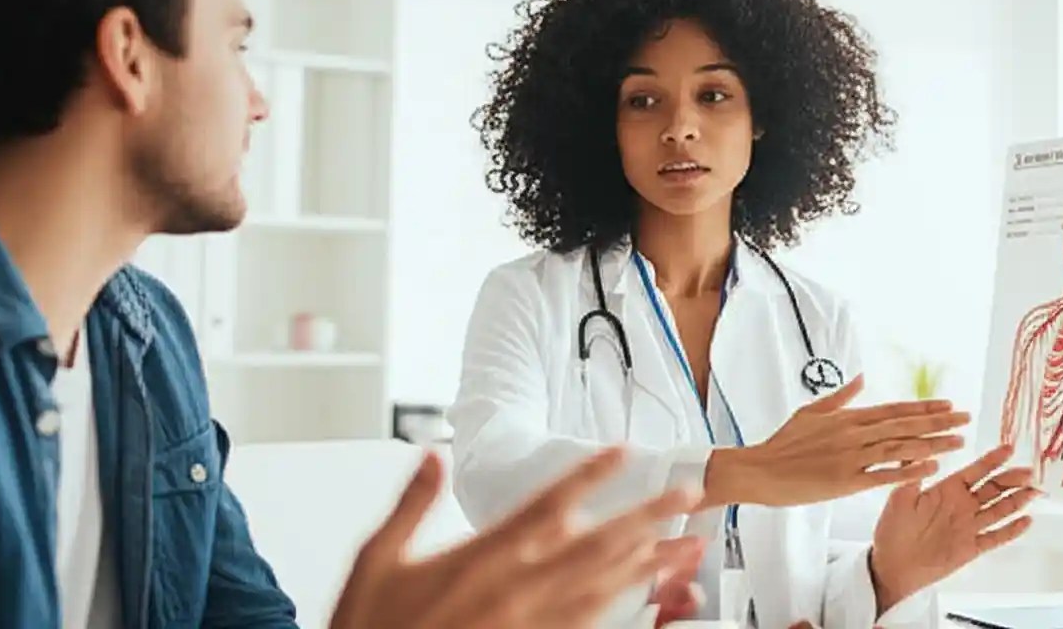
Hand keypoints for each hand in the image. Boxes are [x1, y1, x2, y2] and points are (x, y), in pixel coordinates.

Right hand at [329, 448, 702, 628]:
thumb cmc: (374, 628)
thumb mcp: (378, 558)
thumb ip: (411, 504)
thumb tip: (430, 455)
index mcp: (481, 557)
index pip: (546, 504)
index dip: (589, 475)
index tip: (624, 452)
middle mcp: (515, 588)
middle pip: (596, 543)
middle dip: (647, 516)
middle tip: (688, 495)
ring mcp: (530, 624)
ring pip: (605, 587)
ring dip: (652, 564)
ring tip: (689, 547)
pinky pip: (591, 627)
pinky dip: (627, 611)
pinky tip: (652, 600)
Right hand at [703, 374, 970, 507]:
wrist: (760, 470)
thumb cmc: (782, 443)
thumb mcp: (810, 412)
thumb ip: (840, 397)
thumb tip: (861, 378)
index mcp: (846, 417)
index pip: (893, 409)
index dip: (923, 407)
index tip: (948, 405)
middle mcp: (853, 433)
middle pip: (903, 424)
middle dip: (938, 421)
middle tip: (966, 419)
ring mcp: (850, 457)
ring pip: (899, 447)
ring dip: (932, 444)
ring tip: (958, 442)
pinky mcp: (844, 481)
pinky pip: (883, 474)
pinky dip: (908, 470)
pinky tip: (930, 468)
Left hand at [869, 444, 1038, 611]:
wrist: (891, 563)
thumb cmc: (892, 528)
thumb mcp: (900, 495)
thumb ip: (912, 473)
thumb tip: (919, 447)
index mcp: (946, 490)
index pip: (975, 471)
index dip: (992, 460)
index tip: (1008, 448)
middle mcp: (961, 505)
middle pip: (993, 488)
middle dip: (1011, 479)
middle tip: (1028, 470)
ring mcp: (968, 526)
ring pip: (999, 510)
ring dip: (1017, 500)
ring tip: (1034, 490)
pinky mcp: (971, 548)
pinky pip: (996, 537)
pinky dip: (1012, 530)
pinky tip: (1027, 521)